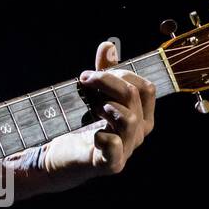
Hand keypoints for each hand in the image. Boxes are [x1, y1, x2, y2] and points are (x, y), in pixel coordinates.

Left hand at [40, 40, 156, 183]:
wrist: (62, 156)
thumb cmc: (82, 125)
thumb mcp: (94, 95)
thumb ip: (104, 71)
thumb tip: (108, 45)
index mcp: (141, 116)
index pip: (146, 87)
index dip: (120, 74)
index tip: (93, 74)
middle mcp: (138, 133)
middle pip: (134, 96)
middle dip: (107, 81)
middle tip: (83, 80)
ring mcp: (126, 150)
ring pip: (130, 120)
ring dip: (107, 105)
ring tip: (91, 106)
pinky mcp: (110, 164)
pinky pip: (115, 148)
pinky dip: (105, 138)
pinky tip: (94, 134)